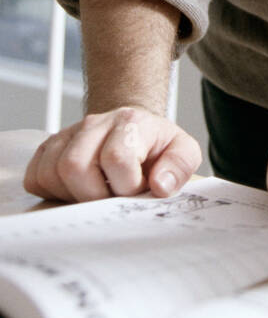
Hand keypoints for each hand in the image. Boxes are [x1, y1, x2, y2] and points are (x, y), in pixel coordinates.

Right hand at [23, 106, 201, 202]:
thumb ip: (180, 166)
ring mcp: (67, 135)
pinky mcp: (48, 149)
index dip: (126, 185)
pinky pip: (35, 178)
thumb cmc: (155, 146)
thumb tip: (160, 185)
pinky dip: (53, 192)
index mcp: (129, 123)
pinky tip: (76, 190)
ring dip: (74, 194)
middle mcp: (94, 124)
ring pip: (52, 173)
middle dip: (95, 195)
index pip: (115, 159)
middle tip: (113, 195)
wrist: (131, 129)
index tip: (137, 189)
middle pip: (75, 166)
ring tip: (97, 192)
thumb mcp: (182, 151)